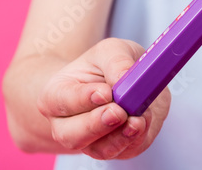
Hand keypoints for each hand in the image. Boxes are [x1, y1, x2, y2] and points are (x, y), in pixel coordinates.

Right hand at [37, 38, 171, 159]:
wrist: (133, 80)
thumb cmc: (110, 64)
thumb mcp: (112, 50)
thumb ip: (116, 61)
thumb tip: (124, 78)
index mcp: (57, 94)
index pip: (60, 101)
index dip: (82, 99)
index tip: (105, 92)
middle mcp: (67, 124)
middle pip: (71, 135)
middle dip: (97, 125)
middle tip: (118, 112)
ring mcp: (90, 141)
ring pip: (98, 149)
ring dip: (120, 136)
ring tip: (137, 119)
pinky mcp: (116, 149)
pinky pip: (123, 152)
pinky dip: (136, 138)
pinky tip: (143, 120)